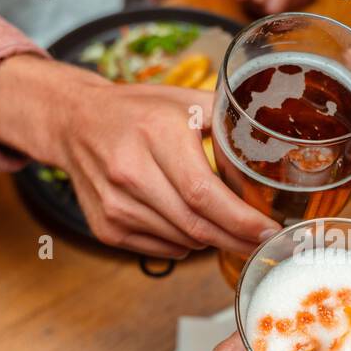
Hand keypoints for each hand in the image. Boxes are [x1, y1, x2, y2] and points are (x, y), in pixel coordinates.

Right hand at [0, 56, 277, 257]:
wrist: (73, 122)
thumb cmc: (138, 110)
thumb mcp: (186, 102)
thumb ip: (230, 123)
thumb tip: (276, 154)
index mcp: (155, 134)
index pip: (204, 193)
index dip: (241, 220)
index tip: (269, 230)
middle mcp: (129, 172)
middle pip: (196, 225)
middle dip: (238, 240)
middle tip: (264, 243)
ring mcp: (114, 204)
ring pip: (183, 242)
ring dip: (214, 241)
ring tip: (230, 228)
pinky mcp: (106, 227)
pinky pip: (163, 249)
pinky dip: (187, 243)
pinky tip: (192, 223)